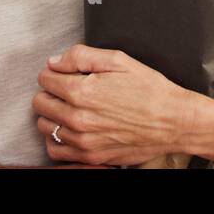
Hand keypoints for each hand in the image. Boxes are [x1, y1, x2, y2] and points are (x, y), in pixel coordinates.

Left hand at [33, 44, 192, 165]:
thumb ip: (81, 56)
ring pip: (45, 126)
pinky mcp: (91, 157)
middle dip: (50, 92)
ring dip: (52, 115)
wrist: (173, 122)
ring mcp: (83, 141)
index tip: (64, 73)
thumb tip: (54, 62)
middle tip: (68, 89)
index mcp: (83, 91)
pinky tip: (70, 129)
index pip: (45, 78)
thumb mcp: (119, 60)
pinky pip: (56, 150)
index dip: (54, 72)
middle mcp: (79, 118)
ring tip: (70, 108)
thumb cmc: (150, 90)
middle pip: (40, 103)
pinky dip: (57, 139)